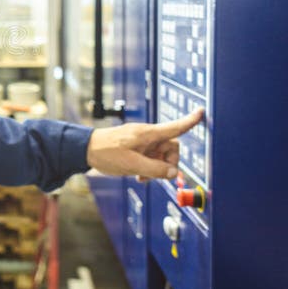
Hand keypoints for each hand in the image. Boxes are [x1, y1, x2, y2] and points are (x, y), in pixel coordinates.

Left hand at [86, 109, 203, 179]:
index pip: (175, 127)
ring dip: (157, 168)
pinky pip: (151, 158)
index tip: (201, 112)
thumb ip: (155, 170)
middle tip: (155, 174)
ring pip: (162, 155)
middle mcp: (148, 136)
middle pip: (172, 148)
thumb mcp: (132, 164)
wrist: (86, 150)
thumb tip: (173, 173)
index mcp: (148, 134)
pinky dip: (149, 167)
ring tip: (142, 176)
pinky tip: (138, 174)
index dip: (190, 121)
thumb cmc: (106, 152)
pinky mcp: (137, 147)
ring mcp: (142, 142)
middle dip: (168, 163)